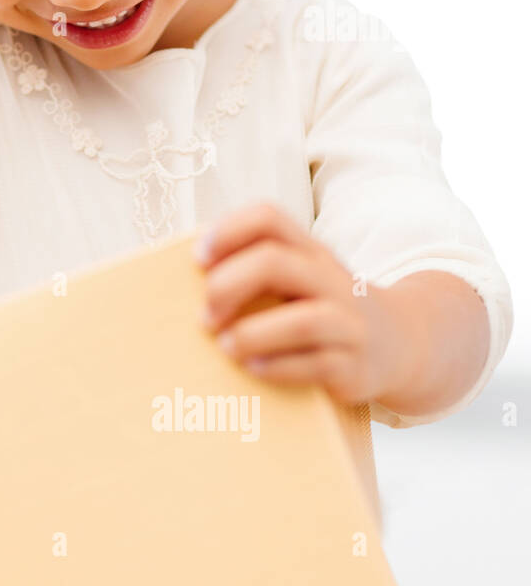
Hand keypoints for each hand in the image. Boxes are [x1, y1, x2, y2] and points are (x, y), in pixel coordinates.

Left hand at [194, 202, 418, 406]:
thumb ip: (255, 270)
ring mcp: (349, 322)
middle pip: (276, 262)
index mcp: (309, 251)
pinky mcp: (355, 366)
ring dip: (252, 334)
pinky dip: (277, 367)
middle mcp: (332, 279)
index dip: (227, 231)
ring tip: (225, 347)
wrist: (400, 345)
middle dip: (229, 286)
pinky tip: (253, 368)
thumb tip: (184, 279)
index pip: (269, 217)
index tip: (197, 260)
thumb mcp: (299, 278)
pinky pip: (316, 365)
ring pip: (302, 319)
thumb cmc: (324, 308)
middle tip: (203, 316)